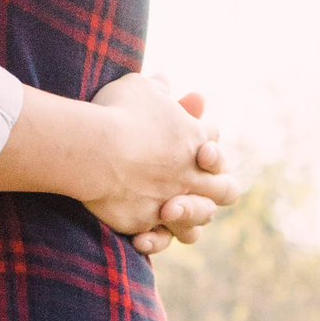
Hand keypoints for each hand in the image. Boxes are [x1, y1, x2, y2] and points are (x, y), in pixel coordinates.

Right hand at [88, 75, 233, 246]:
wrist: (94, 148)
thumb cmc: (116, 112)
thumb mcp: (138, 88)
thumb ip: (155, 89)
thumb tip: (164, 81)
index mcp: (196, 139)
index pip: (214, 144)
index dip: (202, 144)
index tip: (178, 137)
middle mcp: (193, 175)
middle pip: (225, 189)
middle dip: (217, 188)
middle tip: (191, 183)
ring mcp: (174, 201)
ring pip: (201, 221)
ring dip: (190, 218)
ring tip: (169, 210)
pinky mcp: (148, 223)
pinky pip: (162, 239)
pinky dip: (154, 239)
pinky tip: (141, 235)